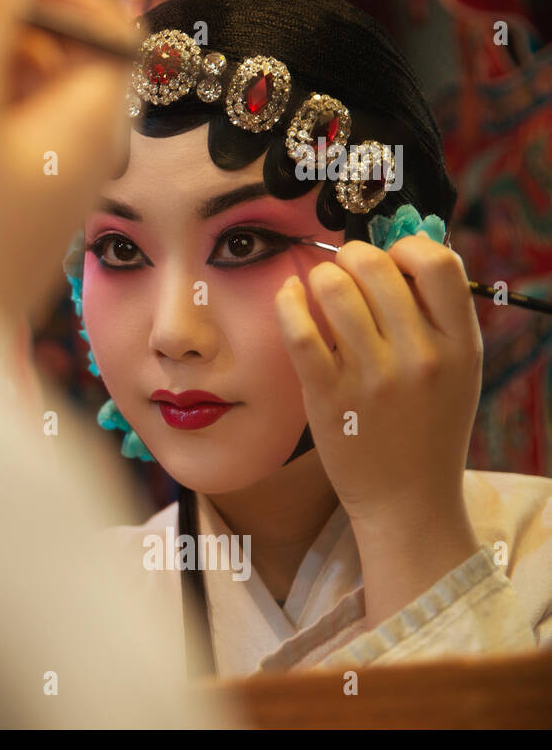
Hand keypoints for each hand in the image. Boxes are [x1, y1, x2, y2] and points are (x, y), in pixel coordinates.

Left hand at [274, 234, 483, 623]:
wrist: (408, 501)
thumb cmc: (428, 430)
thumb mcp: (458, 373)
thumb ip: (437, 320)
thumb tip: (401, 258)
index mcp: (460, 345)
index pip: (438, 262)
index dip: (405, 248)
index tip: (390, 260)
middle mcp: (420, 356)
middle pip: (375, 266)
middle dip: (351, 257)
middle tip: (342, 270)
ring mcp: (373, 376)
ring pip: (334, 289)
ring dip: (319, 277)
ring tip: (318, 289)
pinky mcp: (329, 395)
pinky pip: (300, 330)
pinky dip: (287, 302)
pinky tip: (288, 297)